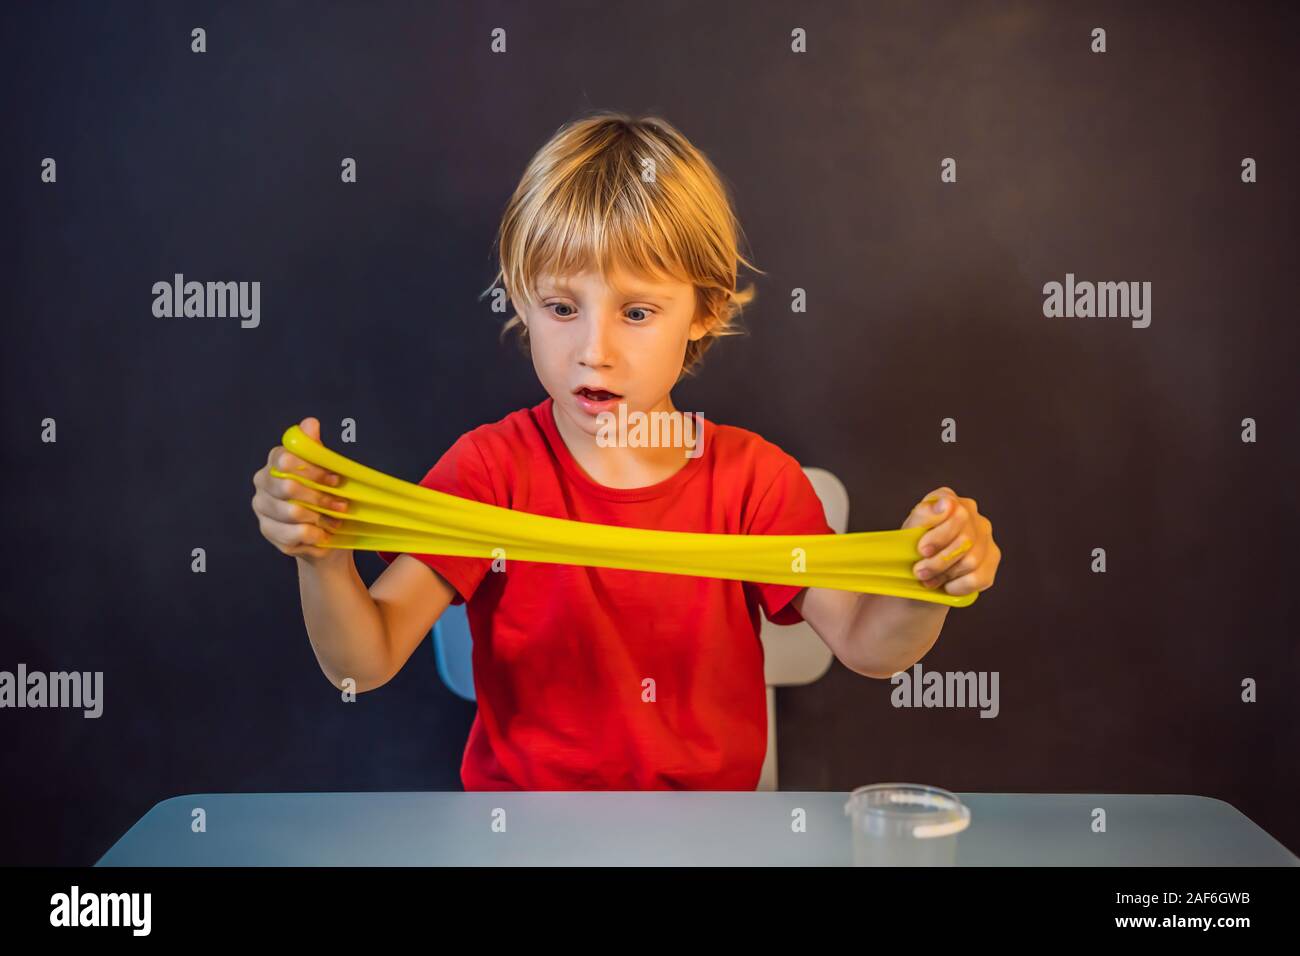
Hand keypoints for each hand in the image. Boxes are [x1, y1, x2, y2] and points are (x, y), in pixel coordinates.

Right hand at [251, 416, 350, 561]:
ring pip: (292, 513)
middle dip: (319, 497)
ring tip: (335, 521)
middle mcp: (262, 485)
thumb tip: (310, 423)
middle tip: (341, 505)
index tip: (335, 479)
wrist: (320, 530)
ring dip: (319, 518)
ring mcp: (262, 510)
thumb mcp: (322, 468)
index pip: (284, 460)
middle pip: (288, 487)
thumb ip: (314, 448)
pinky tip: (324, 535)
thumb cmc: (321, 493)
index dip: (312, 470)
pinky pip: (292, 535)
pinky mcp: (268, 532)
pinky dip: (313, 536)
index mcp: (274, 463)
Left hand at [901, 486, 1000, 596]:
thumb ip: (925, 515)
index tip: (922, 550)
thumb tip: (946, 504)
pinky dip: (957, 586)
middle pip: (966, 539)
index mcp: (950, 501)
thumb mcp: (909, 532)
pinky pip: (978, 578)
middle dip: (939, 560)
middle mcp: (973, 515)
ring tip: (928, 579)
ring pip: (972, 560)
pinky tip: (946, 585)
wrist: (918, 573)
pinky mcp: (991, 560)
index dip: (939, 535)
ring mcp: (985, 537)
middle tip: (920, 571)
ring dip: (945, 574)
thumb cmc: (911, 548)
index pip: (957, 513)